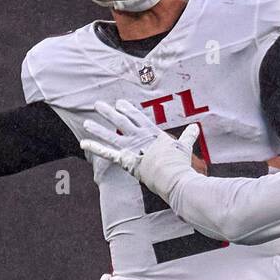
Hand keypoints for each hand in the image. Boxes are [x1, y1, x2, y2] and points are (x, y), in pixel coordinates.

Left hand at [81, 100, 197, 175]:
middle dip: (109, 113)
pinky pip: (107, 153)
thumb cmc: (180, 163)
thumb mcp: (185, 147)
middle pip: (121, 122)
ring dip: (98, 128)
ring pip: (111, 136)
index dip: (128, 109)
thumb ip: (188, 136)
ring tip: (87, 123)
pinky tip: (83, 142)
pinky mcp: (125, 160)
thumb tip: (195, 128)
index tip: (120, 103)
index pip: (137, 117)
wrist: (174, 176)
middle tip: (98, 105)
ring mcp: (132, 148)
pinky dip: (95, 148)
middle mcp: (140, 137)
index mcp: (153, 133)